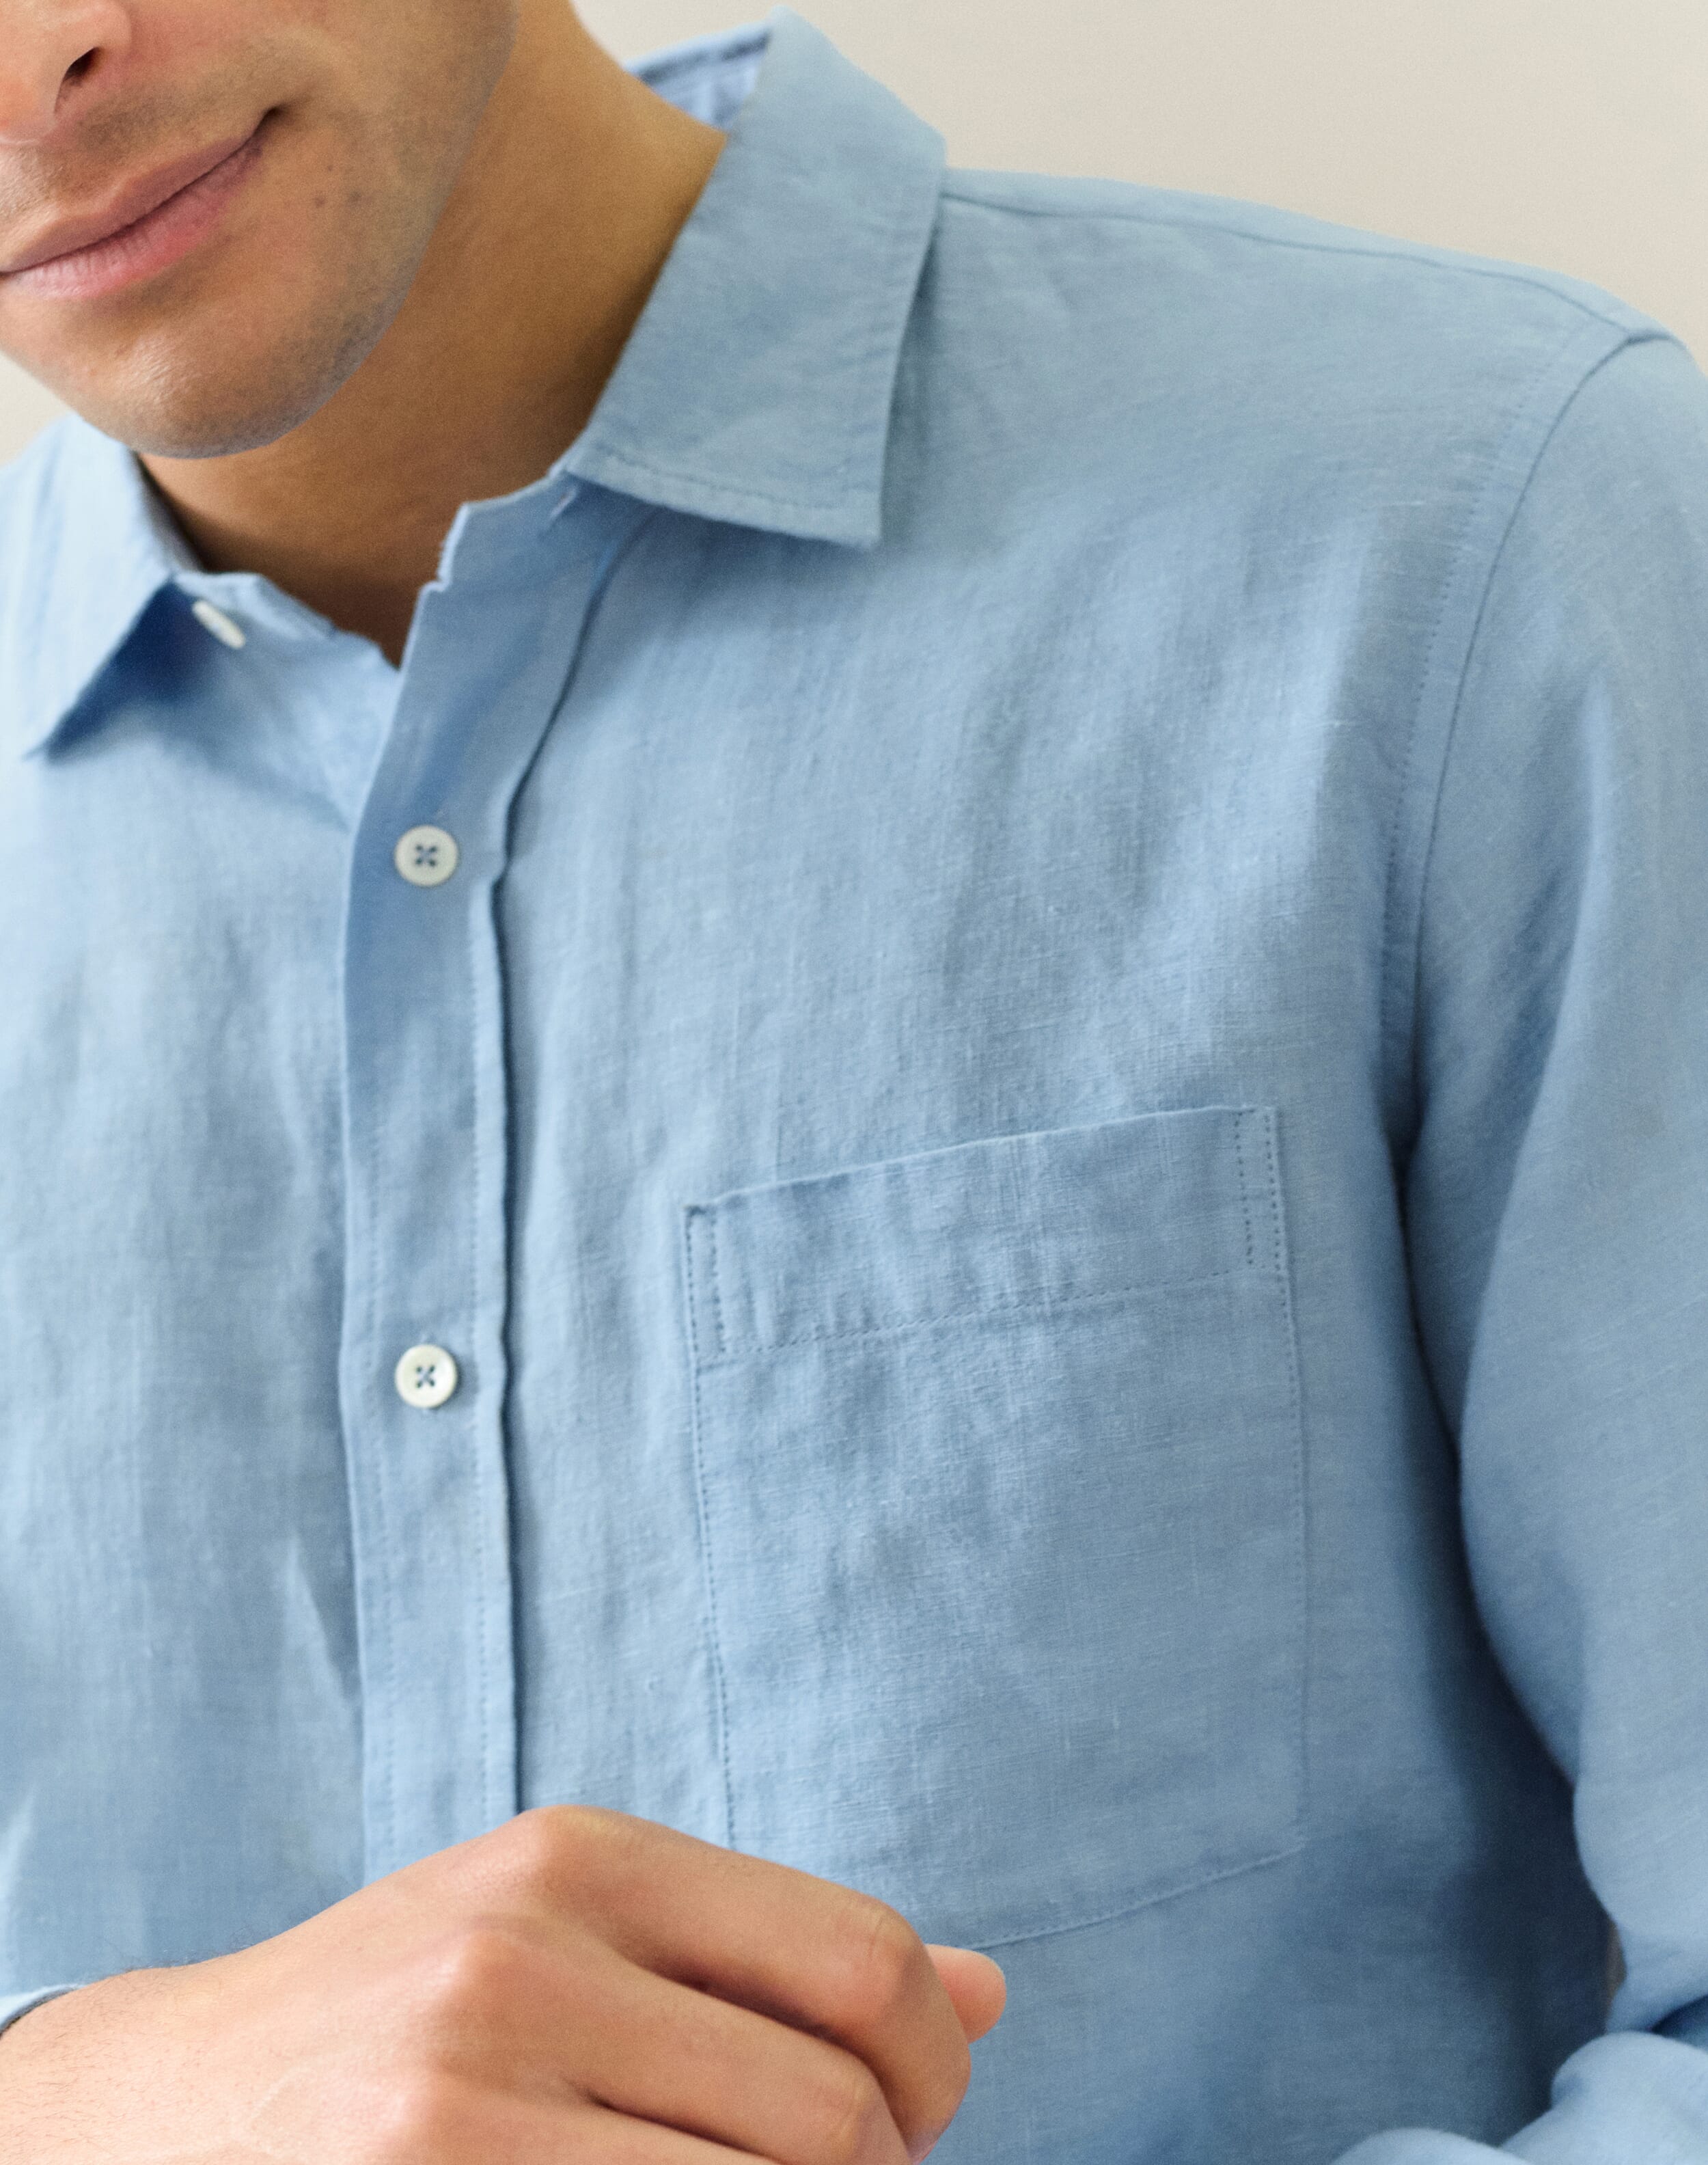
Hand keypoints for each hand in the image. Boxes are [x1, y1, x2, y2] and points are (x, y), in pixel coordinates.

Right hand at [0, 1806, 1006, 2162]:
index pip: (866, 1962)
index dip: (933, 2065)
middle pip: (836, 2110)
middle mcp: (526, 1949)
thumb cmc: (410, 2018)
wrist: (164, 2106)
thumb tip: (991, 1996)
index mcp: (586, 1855)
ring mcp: (465, 2088)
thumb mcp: (575, 1932)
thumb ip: (770, 1955)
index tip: (914, 2118)